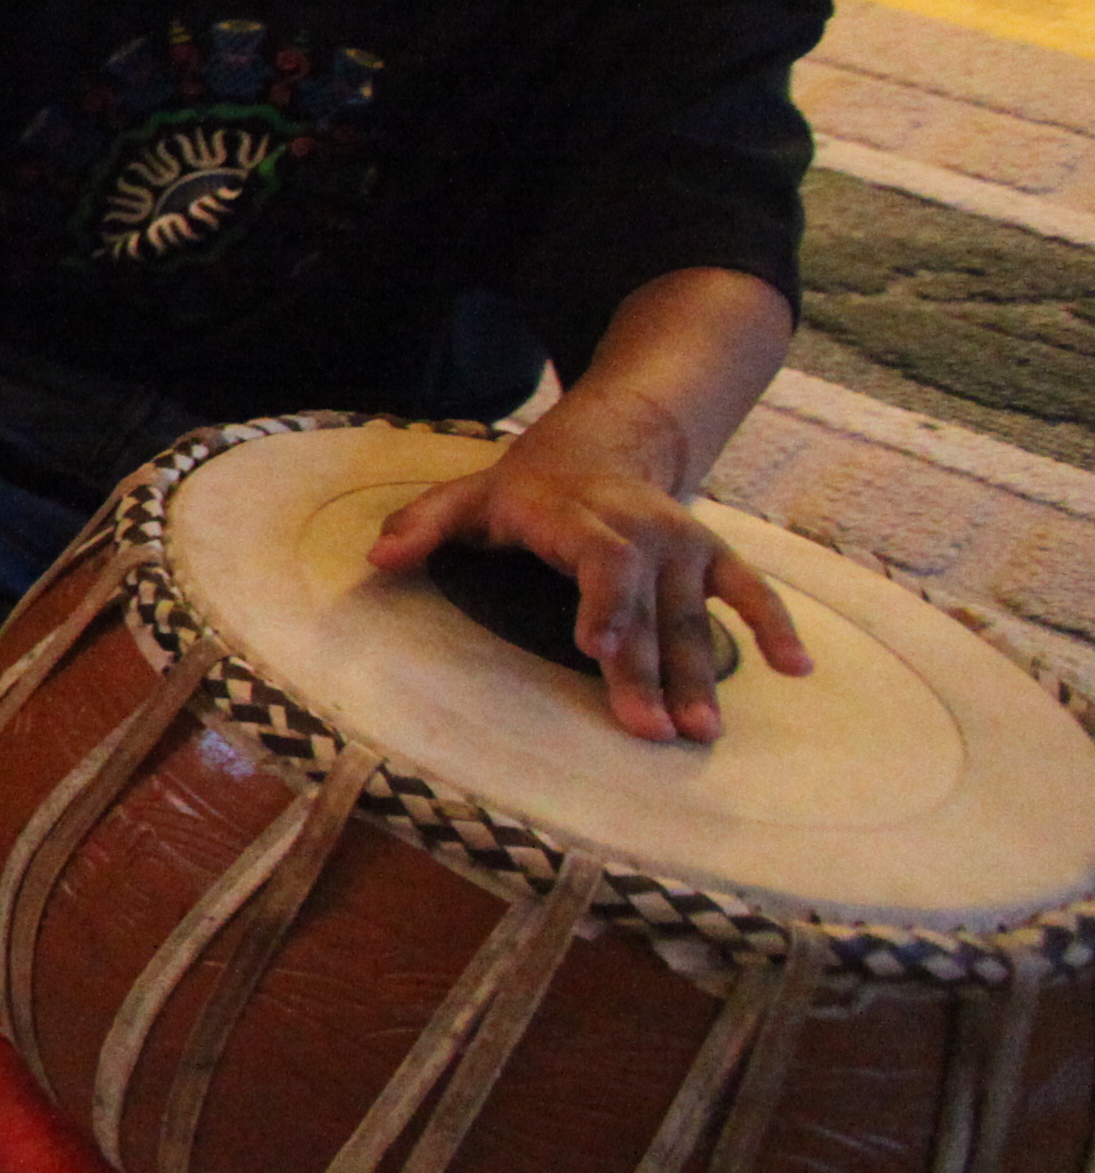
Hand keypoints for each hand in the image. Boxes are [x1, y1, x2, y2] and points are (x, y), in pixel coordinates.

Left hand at [368, 445, 812, 747]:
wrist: (606, 439)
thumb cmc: (524, 486)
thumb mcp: (466, 496)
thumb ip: (422, 526)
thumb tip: (378, 558)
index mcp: (576, 518)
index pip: (599, 561)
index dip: (604, 603)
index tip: (597, 647)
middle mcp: (639, 530)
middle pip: (647, 607)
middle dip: (650, 672)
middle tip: (655, 733)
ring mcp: (681, 543)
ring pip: (693, 615)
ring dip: (702, 674)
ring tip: (704, 731)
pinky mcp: (710, 554)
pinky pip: (749, 589)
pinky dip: (774, 625)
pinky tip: (796, 669)